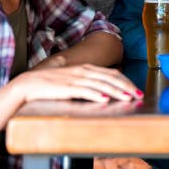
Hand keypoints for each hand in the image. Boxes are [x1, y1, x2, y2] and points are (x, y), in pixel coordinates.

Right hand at [10, 64, 143, 102]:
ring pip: (101, 84)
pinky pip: (85, 91)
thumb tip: (105, 90)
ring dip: (116, 91)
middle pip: (110, 78)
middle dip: (127, 86)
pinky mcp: (67, 88)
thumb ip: (88, 82)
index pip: (112, 73)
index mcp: (86, 68)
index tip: (137, 89)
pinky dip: (96, 95)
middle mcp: (83, 71)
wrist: (29, 84)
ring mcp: (75, 79)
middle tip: (139, 95)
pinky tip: (104, 99)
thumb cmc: (52, 85)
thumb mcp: (74, 80)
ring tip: (127, 98)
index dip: (126, 81)